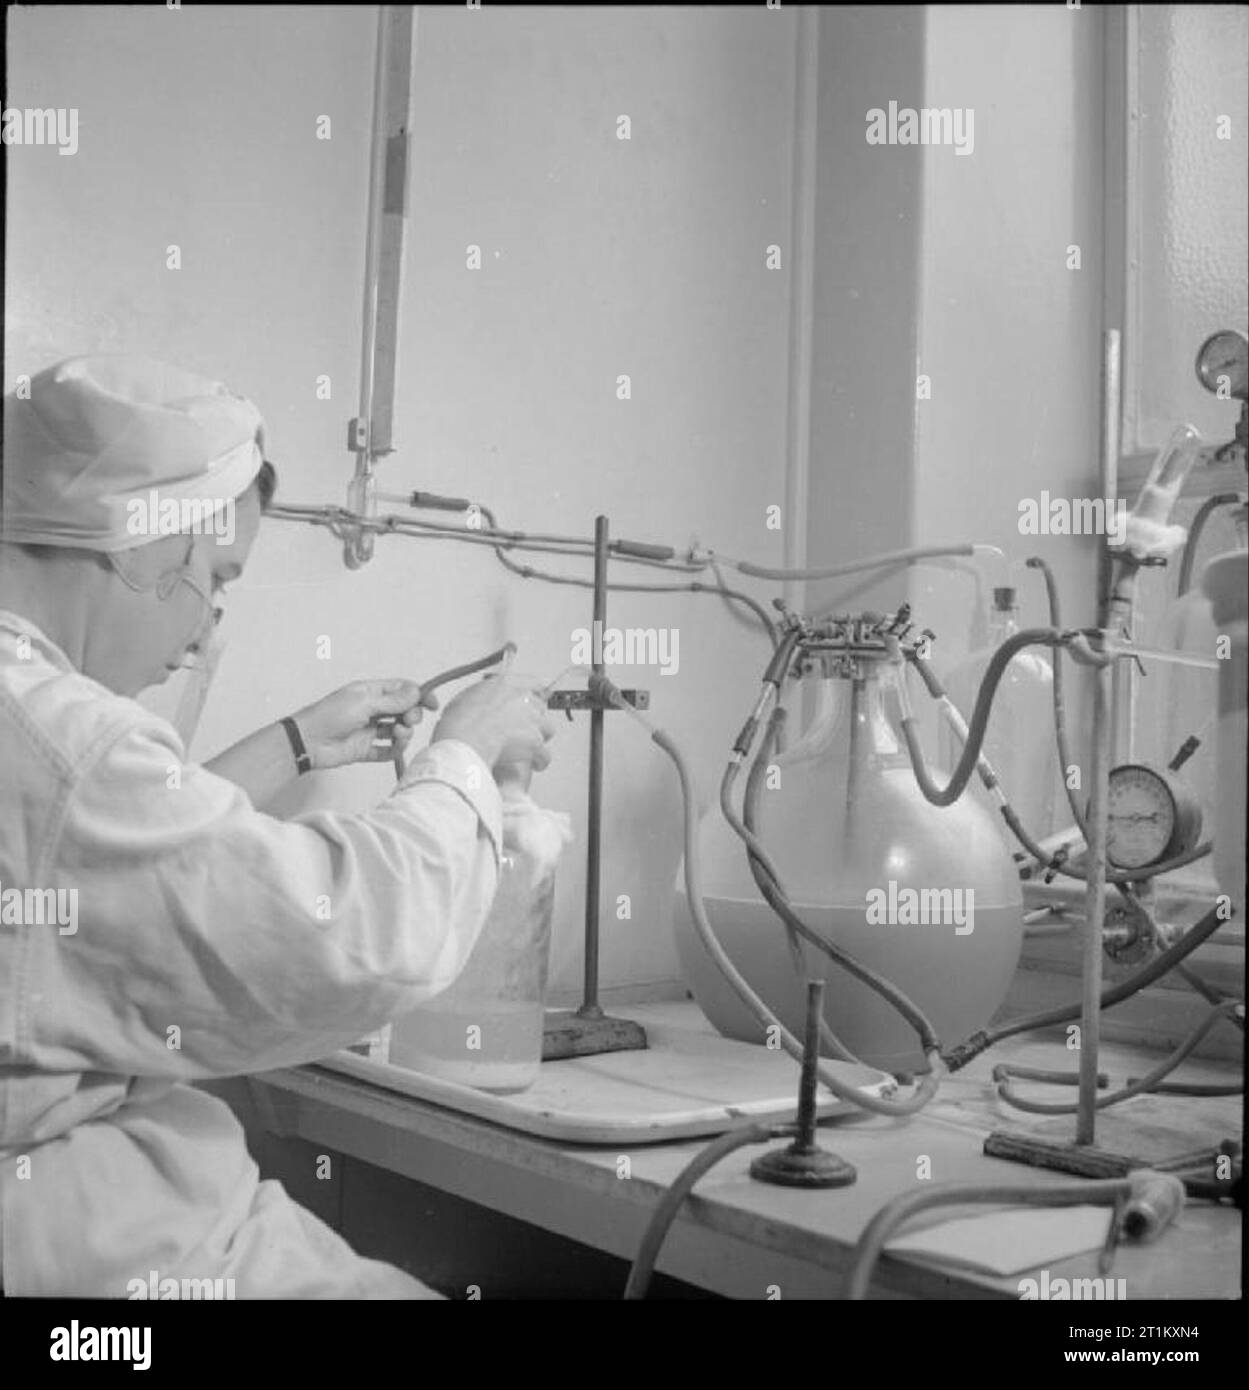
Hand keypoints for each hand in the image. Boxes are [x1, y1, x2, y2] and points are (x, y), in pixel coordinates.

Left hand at [290, 679, 438, 770]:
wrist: (307, 742)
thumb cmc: (329, 715)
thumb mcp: (364, 702)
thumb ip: (392, 700)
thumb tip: (416, 692)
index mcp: (370, 693)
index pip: (401, 690)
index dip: (418, 695)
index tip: (432, 703)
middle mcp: (372, 710)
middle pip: (403, 711)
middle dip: (411, 715)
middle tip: (408, 720)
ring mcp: (369, 731)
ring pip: (398, 731)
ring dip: (404, 732)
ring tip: (398, 734)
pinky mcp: (365, 750)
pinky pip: (387, 750)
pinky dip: (394, 750)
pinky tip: (394, 747)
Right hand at [431, 675, 555, 775]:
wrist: (465, 741)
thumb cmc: (459, 722)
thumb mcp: (464, 698)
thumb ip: (482, 697)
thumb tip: (482, 702)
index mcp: (507, 684)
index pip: (532, 683)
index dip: (532, 695)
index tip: (531, 702)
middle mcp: (524, 699)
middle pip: (540, 708)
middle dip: (532, 719)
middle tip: (519, 731)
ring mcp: (532, 720)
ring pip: (547, 730)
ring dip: (537, 739)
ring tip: (526, 749)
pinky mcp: (535, 742)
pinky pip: (544, 754)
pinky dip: (539, 761)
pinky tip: (532, 764)